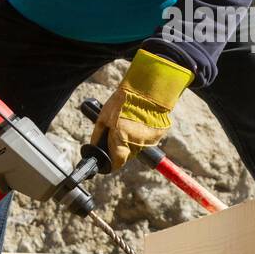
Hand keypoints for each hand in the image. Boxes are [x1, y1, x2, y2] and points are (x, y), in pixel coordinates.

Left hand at [93, 49, 192, 170]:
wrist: (147, 90)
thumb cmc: (122, 101)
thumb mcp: (103, 117)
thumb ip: (98, 136)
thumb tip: (94, 147)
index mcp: (121, 141)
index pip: (116, 163)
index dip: (110, 162)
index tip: (107, 158)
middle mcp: (136, 145)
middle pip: (126, 155)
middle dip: (120, 148)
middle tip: (118, 132)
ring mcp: (150, 141)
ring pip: (137, 147)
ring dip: (132, 140)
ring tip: (130, 123)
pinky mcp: (159, 135)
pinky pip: (147, 139)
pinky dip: (143, 133)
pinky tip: (141, 121)